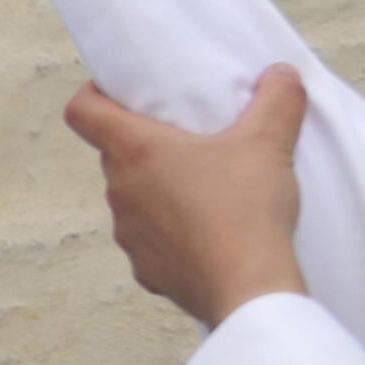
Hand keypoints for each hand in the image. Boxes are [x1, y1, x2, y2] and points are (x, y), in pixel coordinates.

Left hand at [64, 65, 309, 326]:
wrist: (249, 291)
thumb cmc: (246, 210)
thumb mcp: (268, 144)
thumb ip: (277, 100)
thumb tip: (282, 73)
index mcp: (134, 150)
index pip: (81, 112)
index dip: (92, 96)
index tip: (118, 95)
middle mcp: (120, 190)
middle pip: (113, 155)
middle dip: (141, 145)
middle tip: (183, 140)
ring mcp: (128, 234)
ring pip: (132, 199)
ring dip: (156, 191)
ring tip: (202, 190)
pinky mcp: (146, 270)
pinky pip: (149, 242)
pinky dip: (170, 235)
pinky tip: (206, 236)